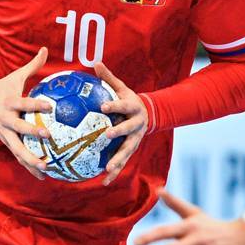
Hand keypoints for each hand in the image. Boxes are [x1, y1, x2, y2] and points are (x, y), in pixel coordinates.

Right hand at [0, 47, 52, 179]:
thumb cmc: (3, 88)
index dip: (37, 105)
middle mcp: (6, 120)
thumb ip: (33, 65)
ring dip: (31, 159)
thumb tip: (47, 49)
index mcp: (10, 103)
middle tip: (49, 137)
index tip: (51, 106)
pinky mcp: (6, 142)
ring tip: (47, 168)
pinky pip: (18, 156)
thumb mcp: (16, 76)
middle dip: (33, 133)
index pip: (24, 103)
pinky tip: (44, 175)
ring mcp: (4, 133)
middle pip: (19, 129)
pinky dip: (29, 166)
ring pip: (17, 149)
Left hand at [94, 61, 147, 185]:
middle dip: (119, 132)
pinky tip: (103, 181)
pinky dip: (114, 172)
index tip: (102, 106)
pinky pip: (122, 161)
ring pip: (127, 150)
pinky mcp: (131, 150)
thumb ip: (108, 78)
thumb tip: (95, 63)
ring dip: (118, 160)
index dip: (113, 106)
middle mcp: (136, 125)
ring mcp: (135, 139)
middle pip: (128, 129)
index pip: (122, 106)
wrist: (149, 115)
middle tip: (106, 135)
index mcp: (133, 108)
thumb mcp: (121, 88)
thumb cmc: (128, 100)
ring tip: (108, 169)